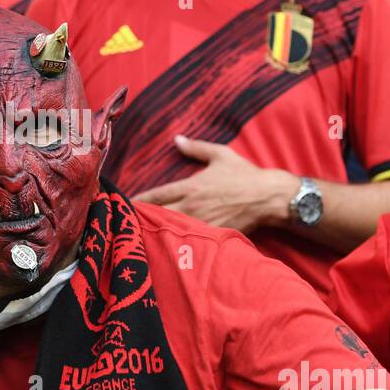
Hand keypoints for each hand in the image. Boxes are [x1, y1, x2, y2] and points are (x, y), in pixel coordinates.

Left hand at [133, 134, 297, 232]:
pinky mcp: (212, 235)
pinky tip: (163, 250)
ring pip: (171, 231)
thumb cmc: (245, 175)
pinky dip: (175, 245)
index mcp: (191, 187)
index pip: (156, 196)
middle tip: (121, 225)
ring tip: (136, 239)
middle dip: (139, 221)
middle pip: (158, 217)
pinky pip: (189, 242)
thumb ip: (196, 148)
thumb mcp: (220, 155)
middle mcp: (192, 206)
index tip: (120, 205)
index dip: (136, 202)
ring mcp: (202, 223)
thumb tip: (176, 139)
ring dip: (154, 234)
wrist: (269, 197)